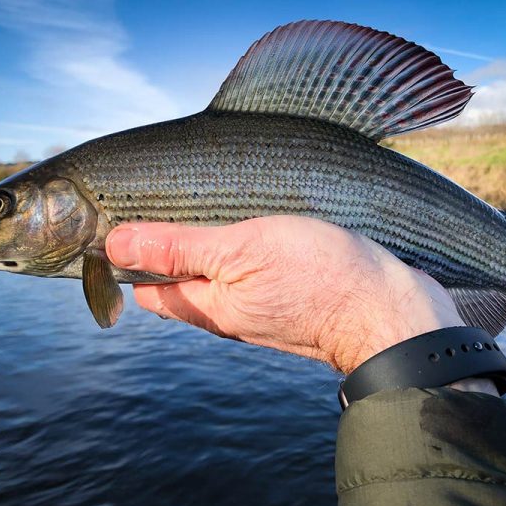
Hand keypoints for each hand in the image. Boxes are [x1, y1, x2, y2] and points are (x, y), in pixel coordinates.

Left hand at [106, 216, 465, 374]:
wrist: (391, 310)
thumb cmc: (321, 280)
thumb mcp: (241, 252)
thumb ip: (179, 249)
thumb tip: (114, 245)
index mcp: (207, 305)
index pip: (147, 286)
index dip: (129, 254)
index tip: (126, 214)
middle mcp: (228, 309)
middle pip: (181, 277)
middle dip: (169, 242)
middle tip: (168, 195)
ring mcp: (261, 302)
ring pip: (218, 270)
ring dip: (209, 240)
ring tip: (210, 199)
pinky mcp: (290, 291)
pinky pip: (252, 268)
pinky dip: (243, 244)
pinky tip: (253, 218)